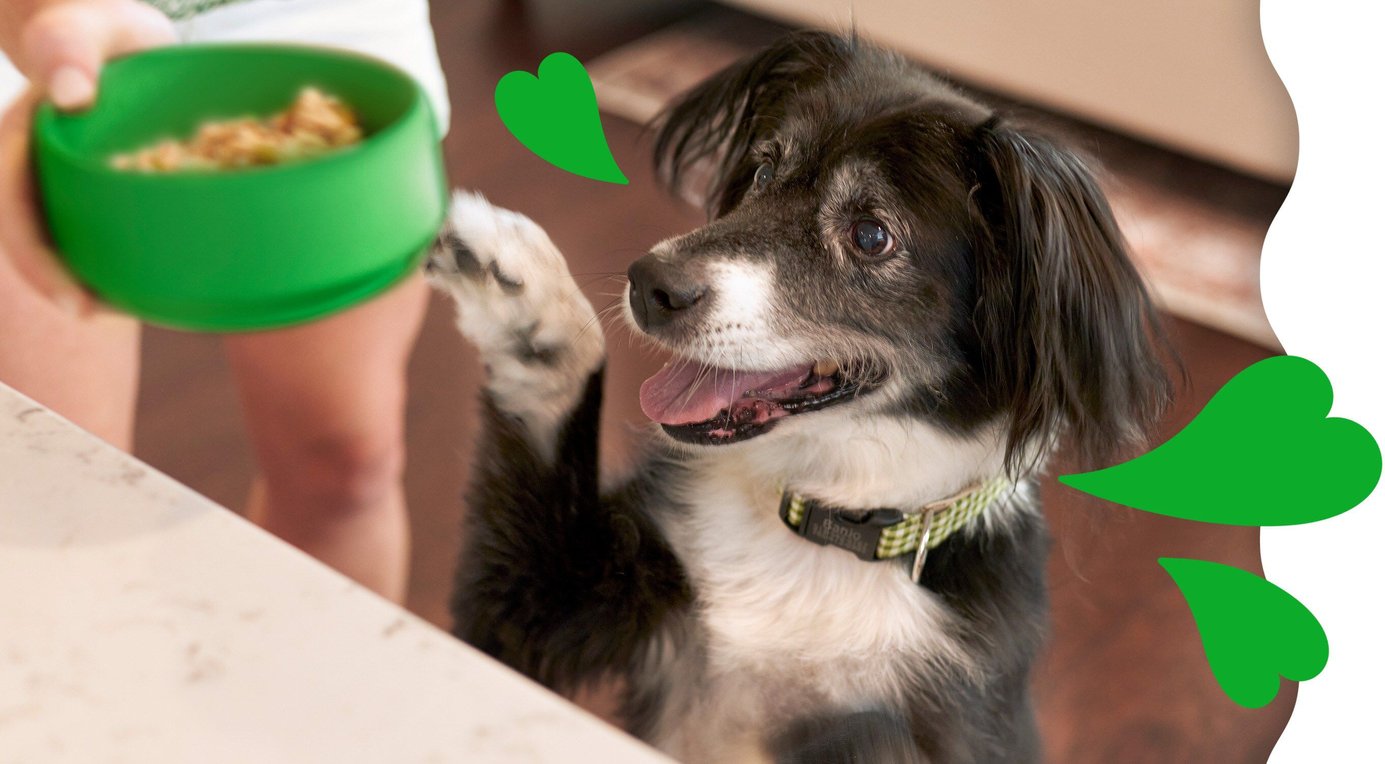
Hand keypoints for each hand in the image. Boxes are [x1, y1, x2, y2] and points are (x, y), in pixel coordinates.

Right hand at [0, 0, 172, 314]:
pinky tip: (163, 279)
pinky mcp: (107, 188)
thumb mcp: (82, 28)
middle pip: (41, 243)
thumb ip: (70, 49)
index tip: (75, 301)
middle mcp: (41, 173)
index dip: (39, 264)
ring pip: (74, 243)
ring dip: (97, 281)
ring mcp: (72, 185)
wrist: (116, 31)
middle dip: (66, 288)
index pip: (16, 214)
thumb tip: (73, 93)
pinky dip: (130, 257)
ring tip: (138, 310)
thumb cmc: (96, 26)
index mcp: (23, 145)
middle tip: (109, 318)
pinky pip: (111, 230)